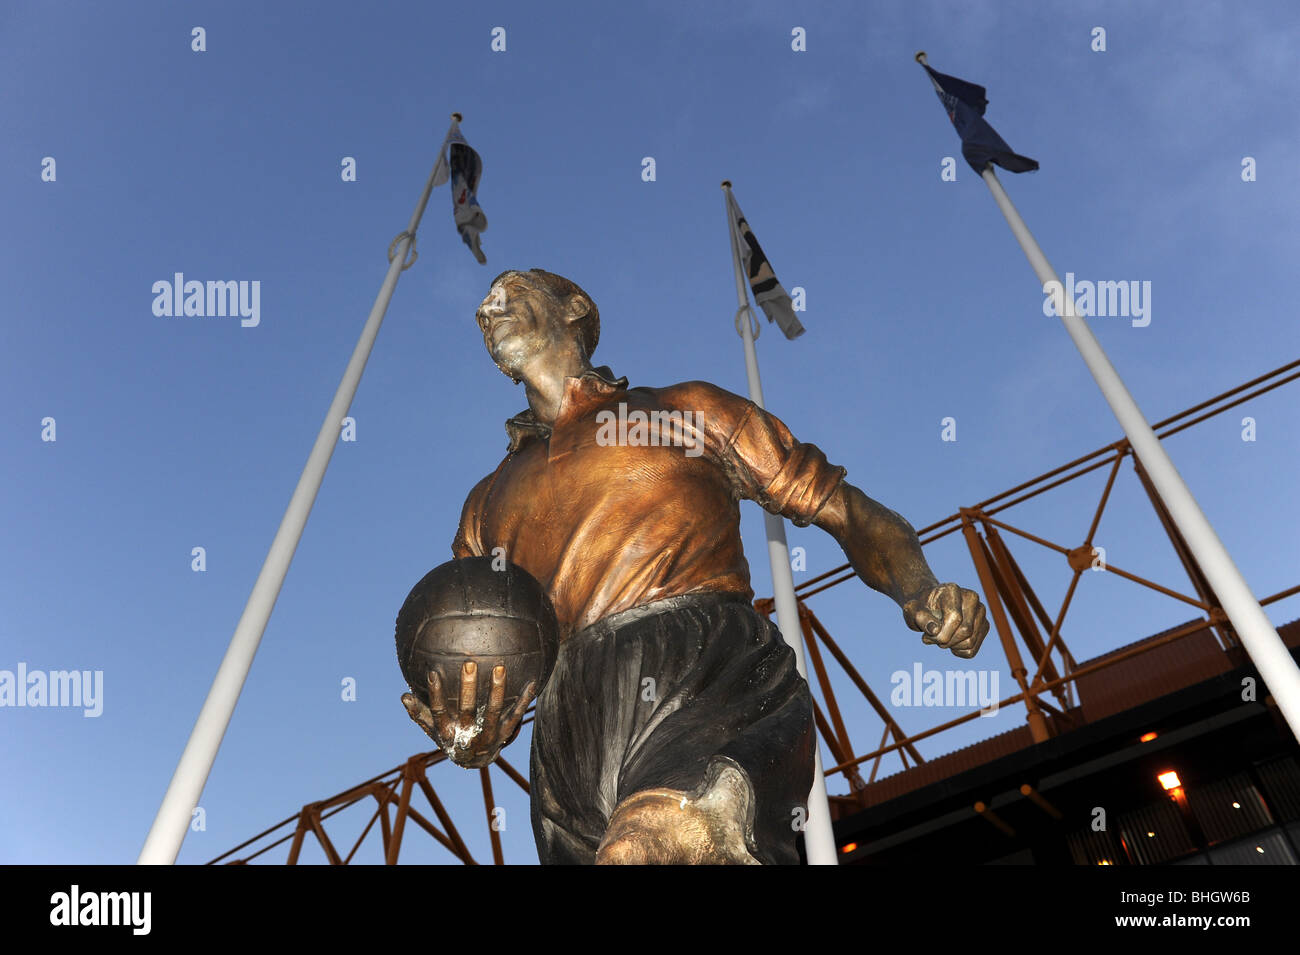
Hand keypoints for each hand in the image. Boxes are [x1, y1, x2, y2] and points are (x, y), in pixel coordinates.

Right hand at [400, 662, 534, 767]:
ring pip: (494, 712)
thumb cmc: (451, 737)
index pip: (440, 711)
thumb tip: (403, 697)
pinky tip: (532, 682)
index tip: (433, 672)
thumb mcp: (433, 729)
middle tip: (469, 664)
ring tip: (500, 667)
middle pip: (468, 710)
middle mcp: (469, 734)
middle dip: (469, 688)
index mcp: (449, 732)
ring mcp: (489, 735)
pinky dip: (524, 700)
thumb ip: (419, 714)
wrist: (474, 761)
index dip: (436, 693)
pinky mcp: (506, 733)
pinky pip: (517, 716)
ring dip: (497, 690)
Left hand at [902, 582, 988, 658]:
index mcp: (953, 590)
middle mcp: (972, 598)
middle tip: (931, 638)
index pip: (955, 618)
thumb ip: (920, 618)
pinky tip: (949, 641)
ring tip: (939, 637)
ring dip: (950, 646)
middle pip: (966, 631)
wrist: (929, 607)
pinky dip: (957, 651)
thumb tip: (935, 630)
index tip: (925, 637)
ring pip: (970, 642)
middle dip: (945, 641)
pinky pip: (971, 651)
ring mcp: (981, 612)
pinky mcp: (984, 627)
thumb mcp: (912, 611)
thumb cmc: (920, 608)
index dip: (940, 634)